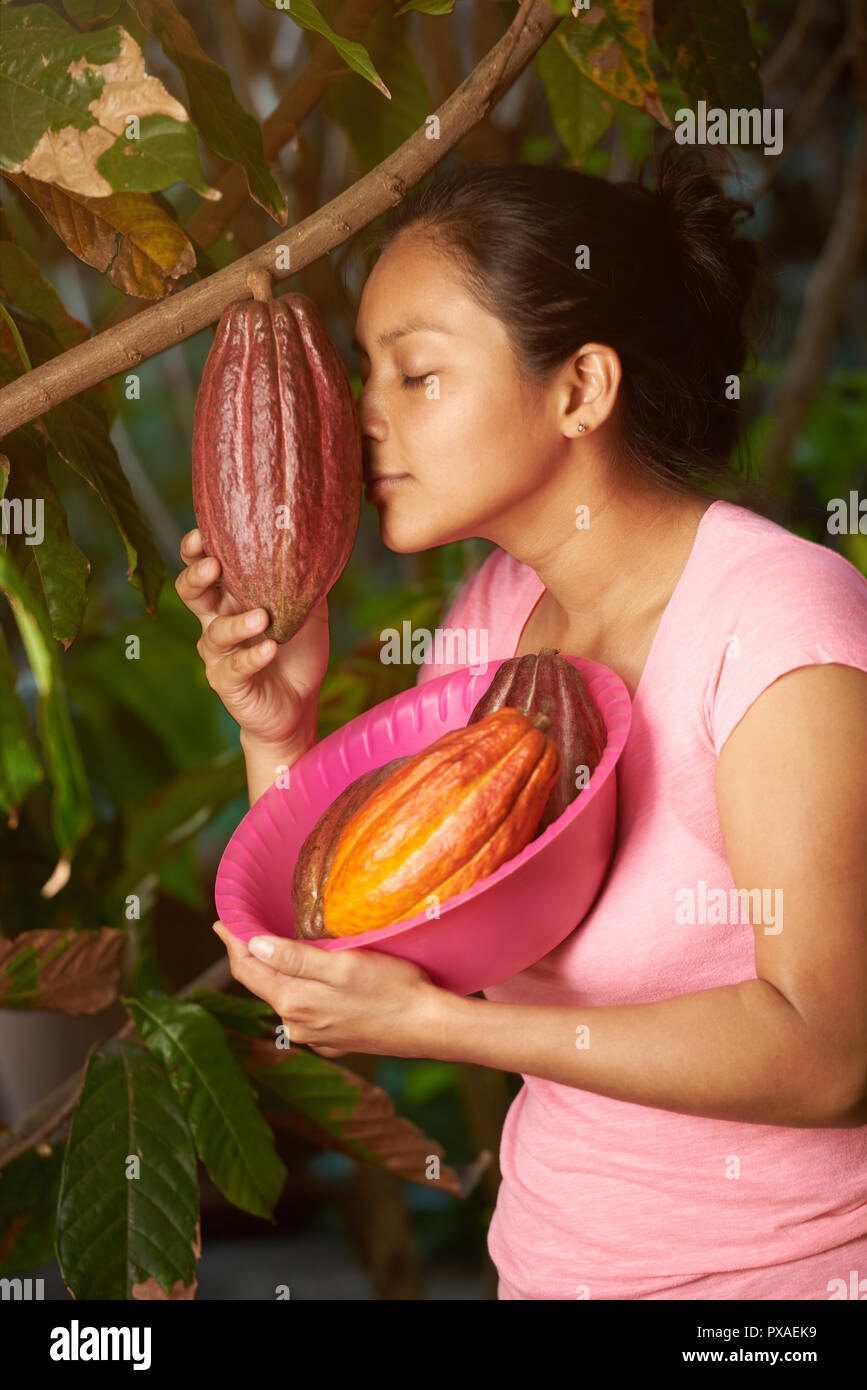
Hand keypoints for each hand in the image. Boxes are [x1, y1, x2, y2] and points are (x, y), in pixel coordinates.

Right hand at [175, 528, 328, 745]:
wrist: (298, 704)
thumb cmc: (297, 652)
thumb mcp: (307, 611)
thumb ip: (305, 582)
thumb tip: (319, 544)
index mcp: (230, 598)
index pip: (203, 567)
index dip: (196, 551)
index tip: (203, 533)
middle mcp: (216, 622)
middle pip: (190, 593)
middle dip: (196, 576)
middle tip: (214, 565)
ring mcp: (219, 654)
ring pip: (216, 633)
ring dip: (237, 623)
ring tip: (262, 617)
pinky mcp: (227, 682)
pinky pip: (235, 668)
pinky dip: (253, 657)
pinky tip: (270, 649)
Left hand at [212, 921, 444, 1059]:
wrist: (429, 1027)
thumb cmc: (393, 988)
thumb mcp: (343, 965)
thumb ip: (295, 959)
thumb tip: (253, 945)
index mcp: (294, 1002)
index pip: (248, 969)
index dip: (233, 942)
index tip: (221, 921)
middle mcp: (297, 1023)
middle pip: (262, 984)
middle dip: (250, 955)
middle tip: (242, 928)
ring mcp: (315, 1035)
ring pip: (283, 997)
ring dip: (275, 973)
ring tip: (272, 947)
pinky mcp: (334, 1039)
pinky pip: (305, 1011)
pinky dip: (299, 990)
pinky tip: (309, 979)